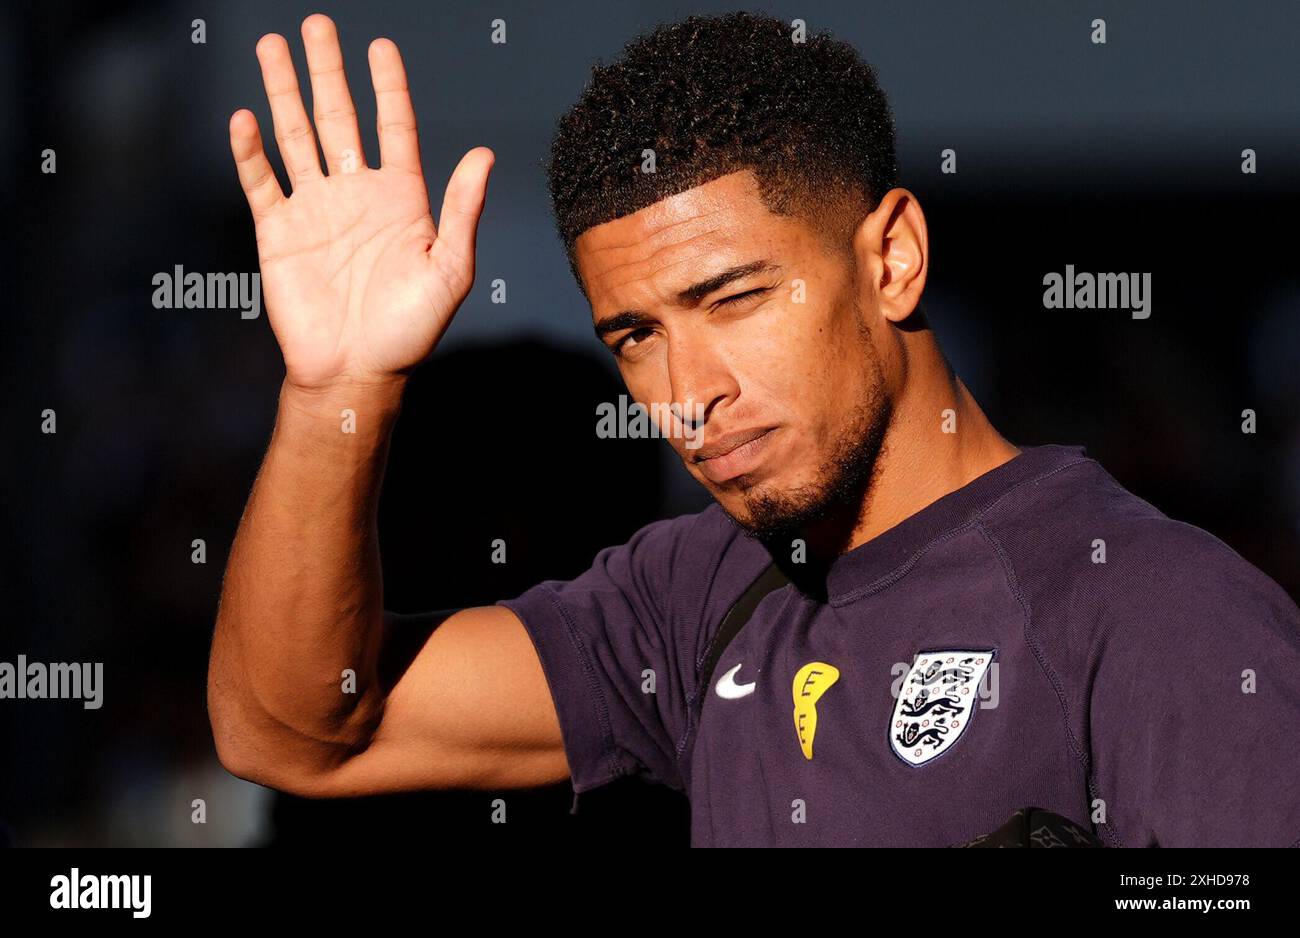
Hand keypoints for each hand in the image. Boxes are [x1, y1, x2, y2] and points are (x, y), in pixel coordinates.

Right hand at [229, 14, 492, 390]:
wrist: (355, 371)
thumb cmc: (409, 330)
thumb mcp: (450, 270)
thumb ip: (461, 211)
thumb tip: (485, 157)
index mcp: (401, 199)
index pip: (393, 127)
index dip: (387, 86)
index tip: (380, 45)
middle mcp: (356, 194)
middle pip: (339, 118)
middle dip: (327, 72)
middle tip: (317, 26)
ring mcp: (315, 209)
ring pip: (295, 136)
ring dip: (284, 92)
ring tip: (273, 46)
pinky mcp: (279, 231)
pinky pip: (261, 181)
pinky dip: (250, 151)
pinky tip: (245, 118)